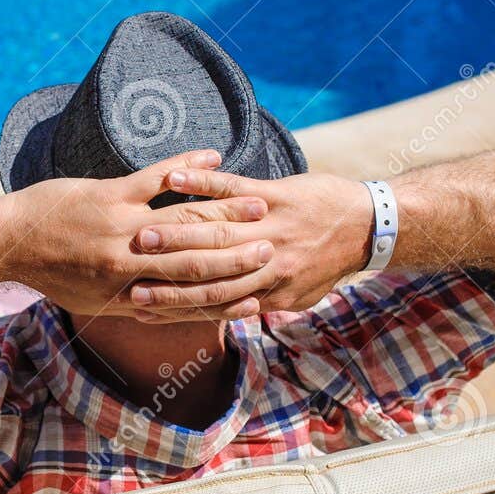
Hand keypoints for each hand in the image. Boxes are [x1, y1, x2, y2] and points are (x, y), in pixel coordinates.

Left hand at [0, 151, 283, 320]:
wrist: (8, 242)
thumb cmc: (49, 272)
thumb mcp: (92, 301)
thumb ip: (130, 303)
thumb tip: (163, 310)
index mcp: (129, 293)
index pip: (189, 295)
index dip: (228, 293)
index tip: (260, 289)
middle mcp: (130, 265)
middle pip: (197, 260)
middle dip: (240, 255)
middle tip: (275, 247)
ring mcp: (121, 227)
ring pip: (185, 222)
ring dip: (226, 211)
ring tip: (260, 205)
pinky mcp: (109, 195)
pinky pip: (156, 178)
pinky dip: (187, 167)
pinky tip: (213, 156)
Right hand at [130, 168, 373, 312]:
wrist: (370, 225)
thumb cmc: (330, 262)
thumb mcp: (301, 294)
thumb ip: (267, 304)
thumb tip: (235, 315)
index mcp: (268, 291)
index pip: (210, 302)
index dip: (172, 306)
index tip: (136, 307)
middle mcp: (266, 264)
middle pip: (205, 271)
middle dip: (163, 273)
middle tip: (124, 273)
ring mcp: (270, 228)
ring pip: (213, 232)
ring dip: (173, 230)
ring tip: (138, 232)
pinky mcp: (275, 196)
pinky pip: (234, 189)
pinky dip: (202, 183)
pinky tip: (173, 178)